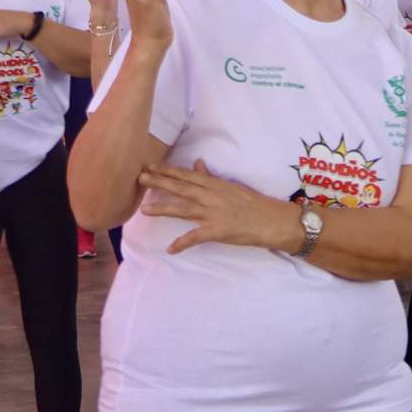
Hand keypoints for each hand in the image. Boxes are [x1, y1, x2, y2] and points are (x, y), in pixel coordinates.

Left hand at [138, 161, 302, 254]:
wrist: (270, 220)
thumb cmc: (252, 203)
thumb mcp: (231, 186)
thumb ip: (211, 177)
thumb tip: (197, 163)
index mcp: (214, 184)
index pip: (187, 175)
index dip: (167, 171)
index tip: (150, 166)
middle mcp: (211, 196)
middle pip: (181, 188)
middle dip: (159, 183)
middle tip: (140, 178)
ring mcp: (214, 213)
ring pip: (184, 209)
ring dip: (163, 209)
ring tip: (144, 210)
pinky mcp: (217, 231)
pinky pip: (196, 238)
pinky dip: (183, 243)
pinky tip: (170, 248)